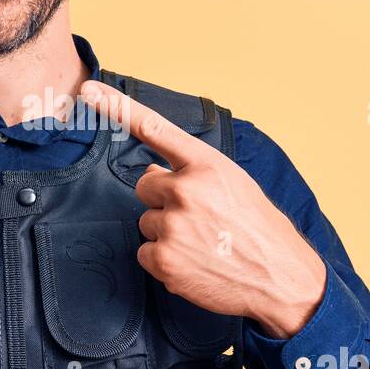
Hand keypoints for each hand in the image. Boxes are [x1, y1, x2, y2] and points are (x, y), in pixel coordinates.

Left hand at [80, 80, 326, 339]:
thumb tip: (150, 174)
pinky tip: (195, 264)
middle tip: (199, 220)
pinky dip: (165, 260)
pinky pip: (145, 252)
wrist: (281, 278)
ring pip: (146, 222)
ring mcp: (174, 226)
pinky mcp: (164, 260)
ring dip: (167, 234)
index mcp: (207, 165)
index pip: (154, 128)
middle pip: (144, 187)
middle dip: (163, 201)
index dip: (117, 107)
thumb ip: (191, 172)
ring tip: (204, 245)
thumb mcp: (233, 185)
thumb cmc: (257, 229)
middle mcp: (187, 190)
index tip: (88, 90)